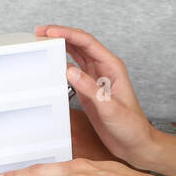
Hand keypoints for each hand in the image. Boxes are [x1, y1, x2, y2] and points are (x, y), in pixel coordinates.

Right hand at [36, 24, 154, 162]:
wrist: (136, 144)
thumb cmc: (131, 126)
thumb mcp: (110, 108)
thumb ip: (91, 89)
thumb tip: (70, 70)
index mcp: (113, 67)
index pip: (88, 43)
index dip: (68, 34)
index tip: (50, 31)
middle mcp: (104, 69)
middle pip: (80, 44)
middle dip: (60, 35)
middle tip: (39, 32)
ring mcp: (96, 79)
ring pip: (76, 55)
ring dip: (60, 46)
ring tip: (42, 41)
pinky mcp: (89, 90)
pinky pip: (73, 71)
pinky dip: (61, 64)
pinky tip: (51, 62)